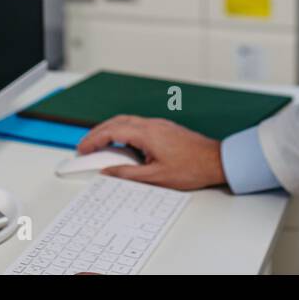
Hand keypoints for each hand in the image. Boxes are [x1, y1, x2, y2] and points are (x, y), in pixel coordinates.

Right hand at [76, 115, 225, 190]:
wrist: (216, 161)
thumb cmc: (191, 168)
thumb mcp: (155, 178)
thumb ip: (128, 174)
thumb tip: (108, 172)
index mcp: (147, 134)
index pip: (112, 132)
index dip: (93, 140)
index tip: (82, 149)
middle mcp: (151, 124)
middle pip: (116, 122)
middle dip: (97, 133)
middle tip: (85, 147)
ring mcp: (158, 125)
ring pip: (126, 122)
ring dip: (110, 131)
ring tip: (99, 146)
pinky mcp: (164, 128)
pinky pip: (137, 125)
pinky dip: (123, 132)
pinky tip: (122, 146)